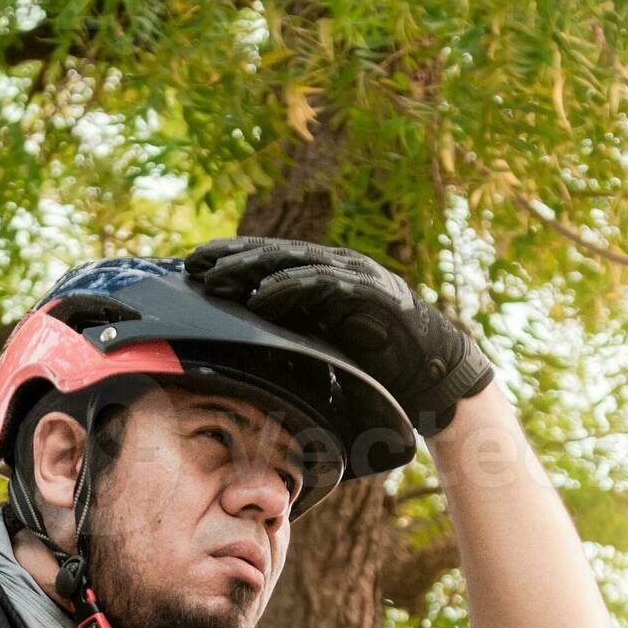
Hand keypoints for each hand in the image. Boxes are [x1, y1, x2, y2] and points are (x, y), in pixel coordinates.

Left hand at [186, 236, 494, 436]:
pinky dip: (290, 288)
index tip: (195, 266)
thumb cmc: (381, 363)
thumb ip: (296, 331)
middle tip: (193, 262)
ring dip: (252, 270)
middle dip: (233, 257)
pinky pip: (322, 286)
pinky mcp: (370, 293)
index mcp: (326, 276)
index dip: (233, 260)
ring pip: (293, 263)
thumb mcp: (327, 343)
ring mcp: (356, 276)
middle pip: (276, 254)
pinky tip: (261, 296)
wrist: (433, 373)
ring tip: (217, 279)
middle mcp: (339, 267)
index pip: (272, 261)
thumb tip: (252, 340)